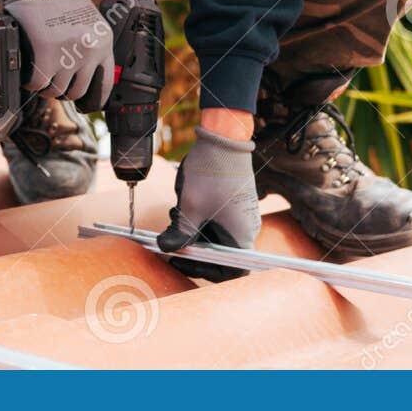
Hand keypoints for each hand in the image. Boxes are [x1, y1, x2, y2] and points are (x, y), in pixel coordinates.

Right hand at [0, 0, 112, 101]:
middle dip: (63, 92)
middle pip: (78, 90)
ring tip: (38, 80)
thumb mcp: (88, 18)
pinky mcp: (46, 54)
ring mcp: (69, 54)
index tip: (86, 102)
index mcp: (103, 41)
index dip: (95, 97)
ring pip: (56, 89)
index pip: (106, 82)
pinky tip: (26, 77)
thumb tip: (81, 66)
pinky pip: (37, 82)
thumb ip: (89, 42)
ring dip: (45, 88)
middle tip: (53, 85)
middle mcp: (90, 51)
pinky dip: (30, 84)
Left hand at [158, 127, 260, 275]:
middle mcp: (246, 229)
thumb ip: (179, 232)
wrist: (224, 138)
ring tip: (173, 220)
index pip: (232, 270)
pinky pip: (217, 221)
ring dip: (193, 233)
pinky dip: (199, 220)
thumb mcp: (190, 207)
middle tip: (170, 243)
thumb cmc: (211, 173)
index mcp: (241, 236)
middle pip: (221, 253)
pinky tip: (181, 208)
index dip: (207, 271)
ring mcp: (242, 215)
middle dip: (193, 249)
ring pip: (216, 236)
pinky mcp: (235, 204)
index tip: (184, 261)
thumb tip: (165, 247)